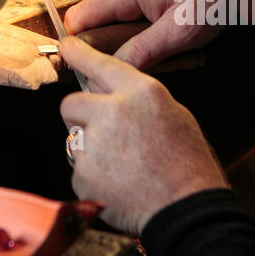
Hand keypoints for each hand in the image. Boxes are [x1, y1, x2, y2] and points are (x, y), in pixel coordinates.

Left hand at [59, 36, 228, 235]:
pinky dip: (93, 177)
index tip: (66, 46)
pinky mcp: (83, 174)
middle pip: (71, 103)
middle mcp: (113, 112)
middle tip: (101, 133)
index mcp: (140, 92)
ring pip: (73, 139)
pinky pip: (79, 169)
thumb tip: (113, 98)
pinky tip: (119, 184)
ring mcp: (94, 144)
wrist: (186, 209)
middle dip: (80, 116)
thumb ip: (138, 101)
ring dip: (90, 149)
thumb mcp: (174, 115)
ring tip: (121, 166)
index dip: (79, 54)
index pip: (100, 64)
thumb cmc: (188, 164)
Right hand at [63, 0, 254, 68]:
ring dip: (145, 52)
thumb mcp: (180, 30)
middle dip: (121, 56)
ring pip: (122, 34)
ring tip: (178, 56)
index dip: (80, 52)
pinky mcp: (152, 0)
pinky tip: (182, 48)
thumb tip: (110, 71)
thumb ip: (143, 51)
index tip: (101, 75)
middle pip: (99, 34)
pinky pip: (140, 29)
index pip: (76, 25)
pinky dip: (157, 42)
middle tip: (155, 67)